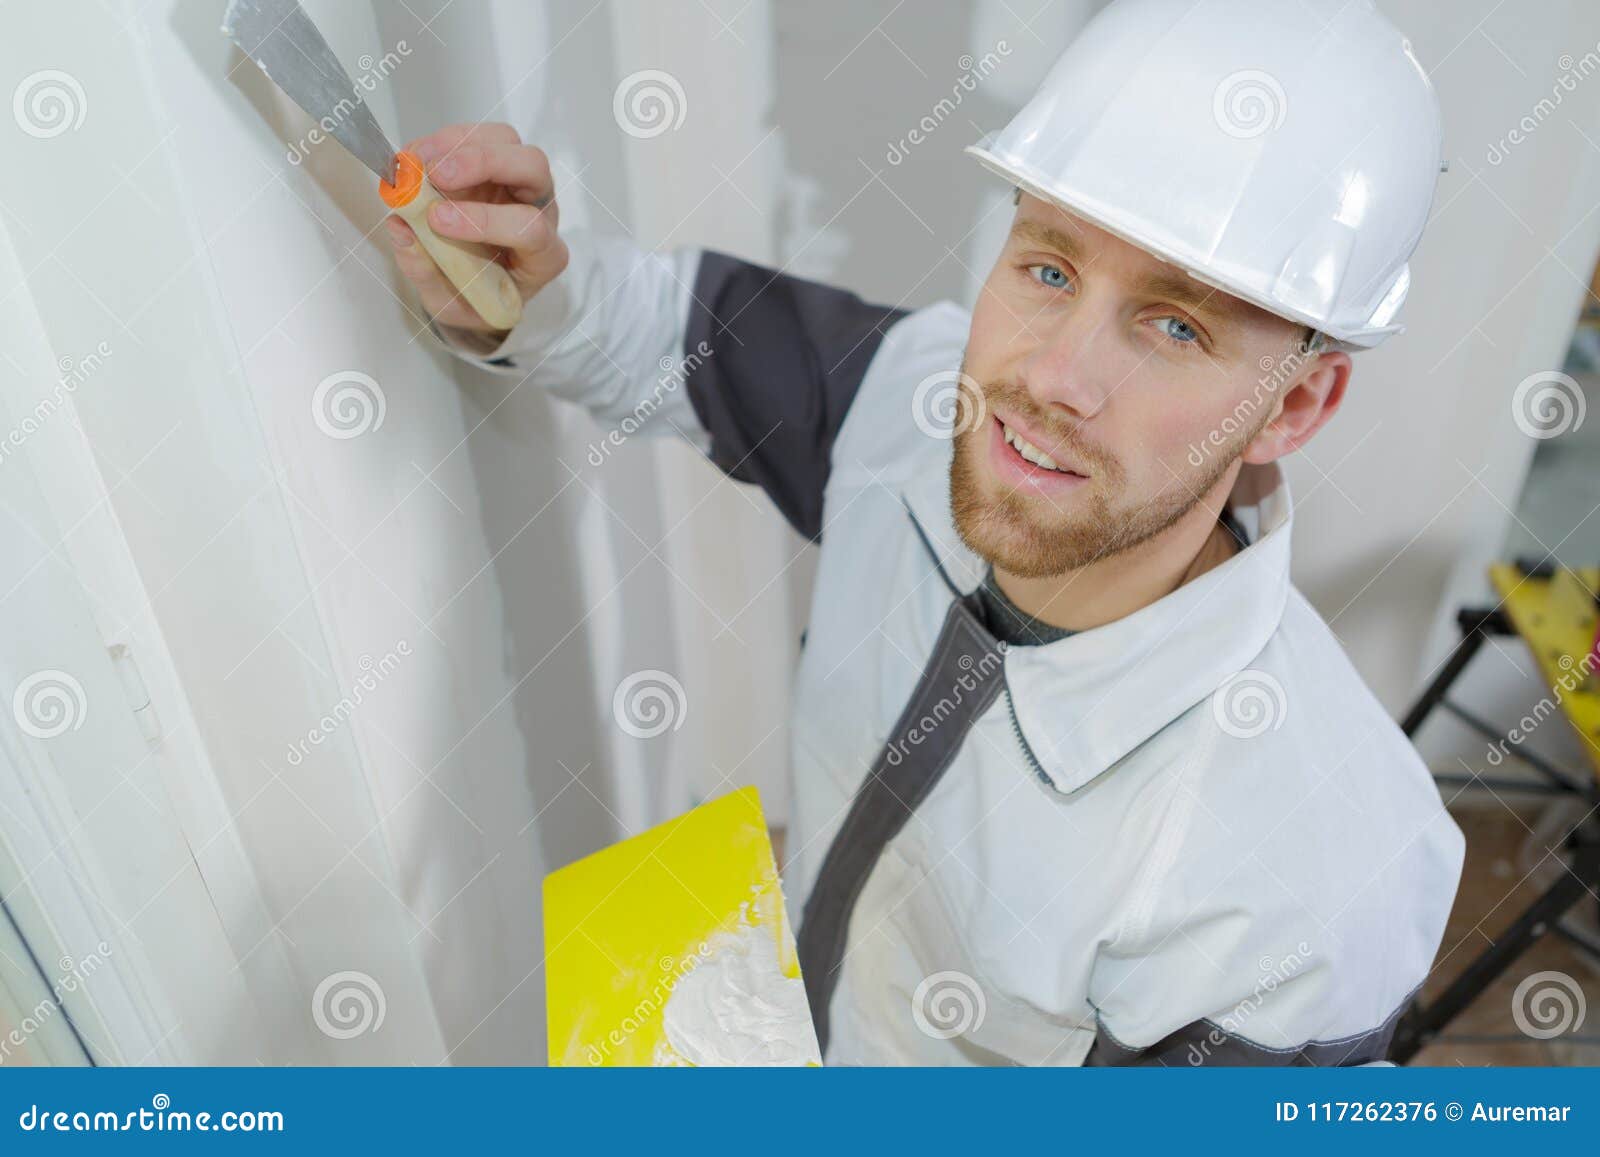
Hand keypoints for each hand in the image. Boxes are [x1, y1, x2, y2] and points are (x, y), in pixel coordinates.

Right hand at [383, 122, 567, 335]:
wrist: (477, 289)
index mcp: (543, 257)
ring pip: (507, 142)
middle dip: (481, 163)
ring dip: (458, 143)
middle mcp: (542, 213)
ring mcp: (521, 184)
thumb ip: (426, 271)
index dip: (485, 220)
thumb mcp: (450, 303)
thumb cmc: (473, 298)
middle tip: (434, 175)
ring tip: (414, 162)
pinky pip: (480, 136)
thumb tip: (401, 227)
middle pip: (532, 168)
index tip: (438, 221)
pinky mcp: (496, 164)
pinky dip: (443, 141)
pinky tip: (415, 157)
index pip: (529, 229)